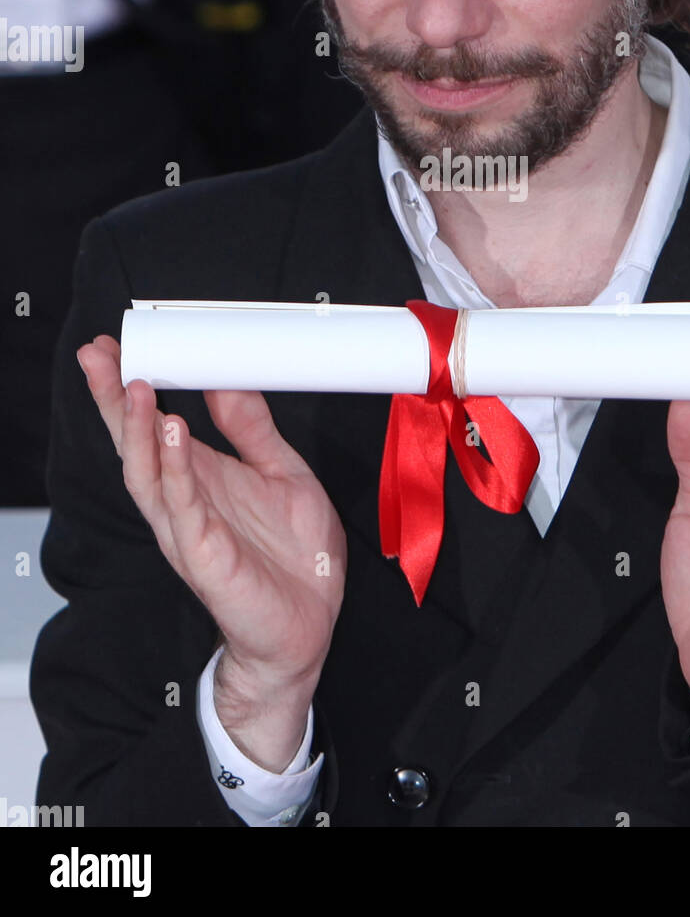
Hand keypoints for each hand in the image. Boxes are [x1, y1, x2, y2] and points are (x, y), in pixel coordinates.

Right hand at [77, 335, 345, 690]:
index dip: (128, 387)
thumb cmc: (293, 556)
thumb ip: (253, 427)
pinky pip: (185, 511)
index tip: (114, 344)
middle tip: (98, 355)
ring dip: (137, 430)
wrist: (312, 624)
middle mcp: (183, 502)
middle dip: (111, 399)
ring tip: (135, 386)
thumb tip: (227, 376)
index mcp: (198, 477)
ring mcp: (190, 532)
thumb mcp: (281, 471)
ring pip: (147, 477)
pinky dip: (176, 472)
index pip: (151, 425)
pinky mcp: (208, 560)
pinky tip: (174, 436)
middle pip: (134, 445)